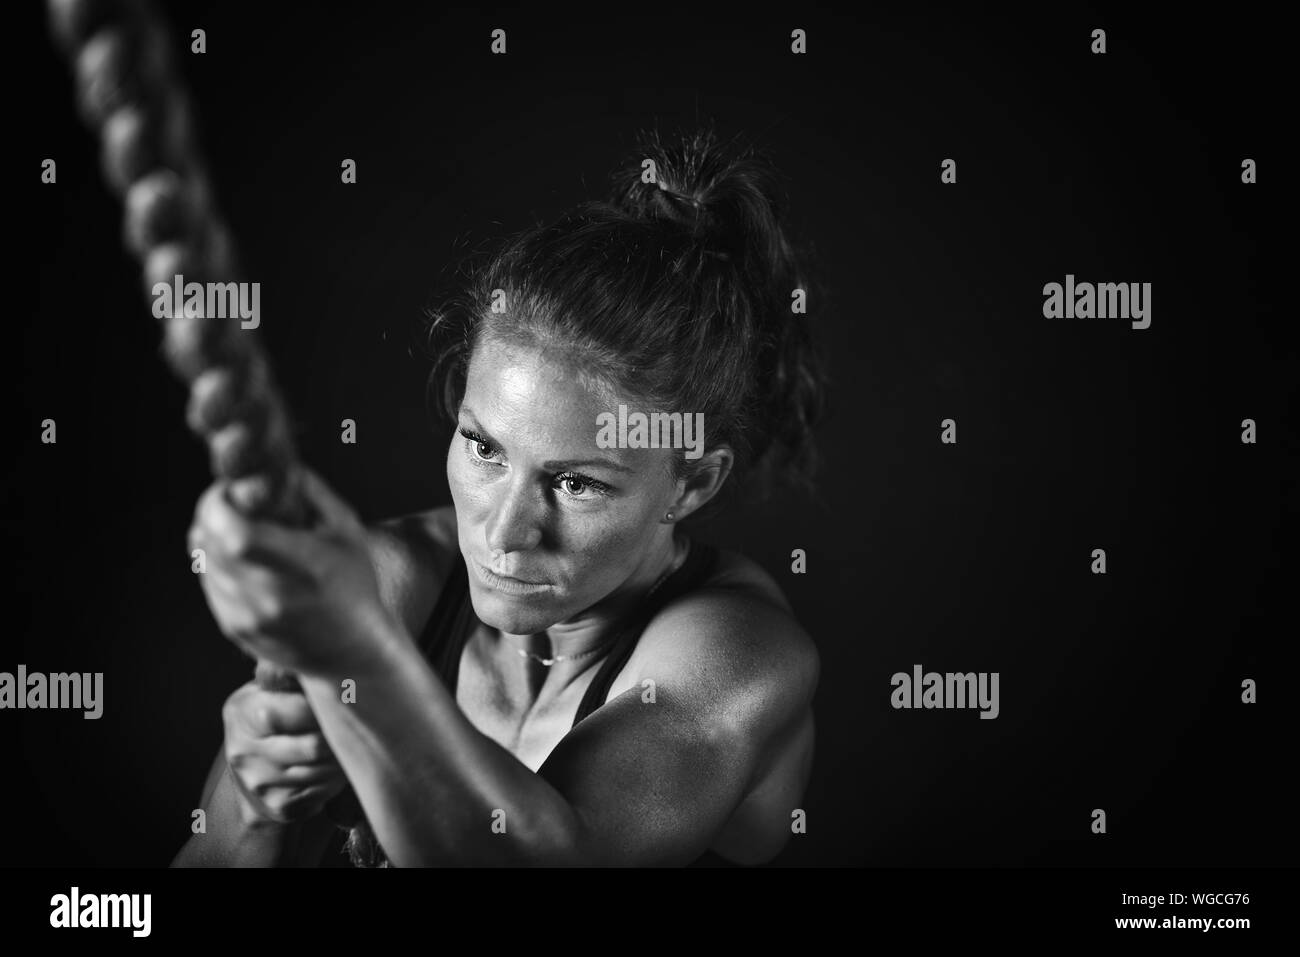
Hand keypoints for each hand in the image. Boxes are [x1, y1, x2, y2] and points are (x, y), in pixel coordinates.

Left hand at [188, 467, 392, 677]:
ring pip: (202, 562)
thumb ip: (312, 491)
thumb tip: (278, 463)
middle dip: (210, 514)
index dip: (217, 502)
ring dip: (210, 538)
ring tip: (239, 531)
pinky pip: (207, 584)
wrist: (353, 651)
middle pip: (207, 542)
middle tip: (229, 503)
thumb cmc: (355, 585)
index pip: (231, 530)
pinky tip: (243, 561)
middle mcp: (266, 595)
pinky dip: (215, 565)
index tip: (228, 489)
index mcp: (298, 566)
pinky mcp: (235, 629)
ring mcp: (247, 616)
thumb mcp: (347, 530)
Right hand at [222, 680, 347, 824]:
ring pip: (323, 771)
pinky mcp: (279, 805)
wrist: (255, 770)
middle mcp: (244, 751)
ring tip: (346, 743)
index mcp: (242, 712)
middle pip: (313, 746)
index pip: (292, 710)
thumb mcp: (272, 688)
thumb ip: (290, 674)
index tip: (341, 698)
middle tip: (355, 724)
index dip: (324, 707)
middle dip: (339, 736)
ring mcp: (260, 783)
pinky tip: (335, 765)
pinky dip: (336, 778)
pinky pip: (323, 791)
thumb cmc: (276, 715)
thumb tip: (319, 655)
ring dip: (342, 757)